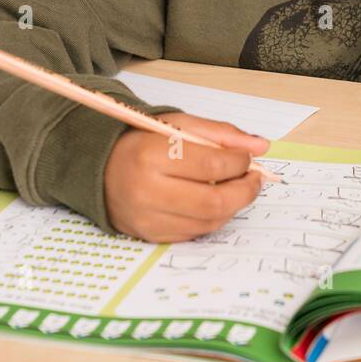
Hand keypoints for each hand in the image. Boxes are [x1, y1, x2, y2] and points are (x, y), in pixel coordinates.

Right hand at [104, 111, 268, 241]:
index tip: (247, 157)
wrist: (100, 169)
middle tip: (254, 178)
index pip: (211, 165)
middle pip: (213, 201)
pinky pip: (195, 233)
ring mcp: (147, 219)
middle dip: (244, 190)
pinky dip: (212, 218)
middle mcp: (147, 191)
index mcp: (151, 155)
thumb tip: (260, 146)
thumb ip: (221, 134)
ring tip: (236, 188)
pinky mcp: (150, 236)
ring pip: (208, 222)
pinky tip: (213, 201)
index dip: (239, 162)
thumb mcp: (178, 125)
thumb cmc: (142, 143)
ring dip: (232, 206)